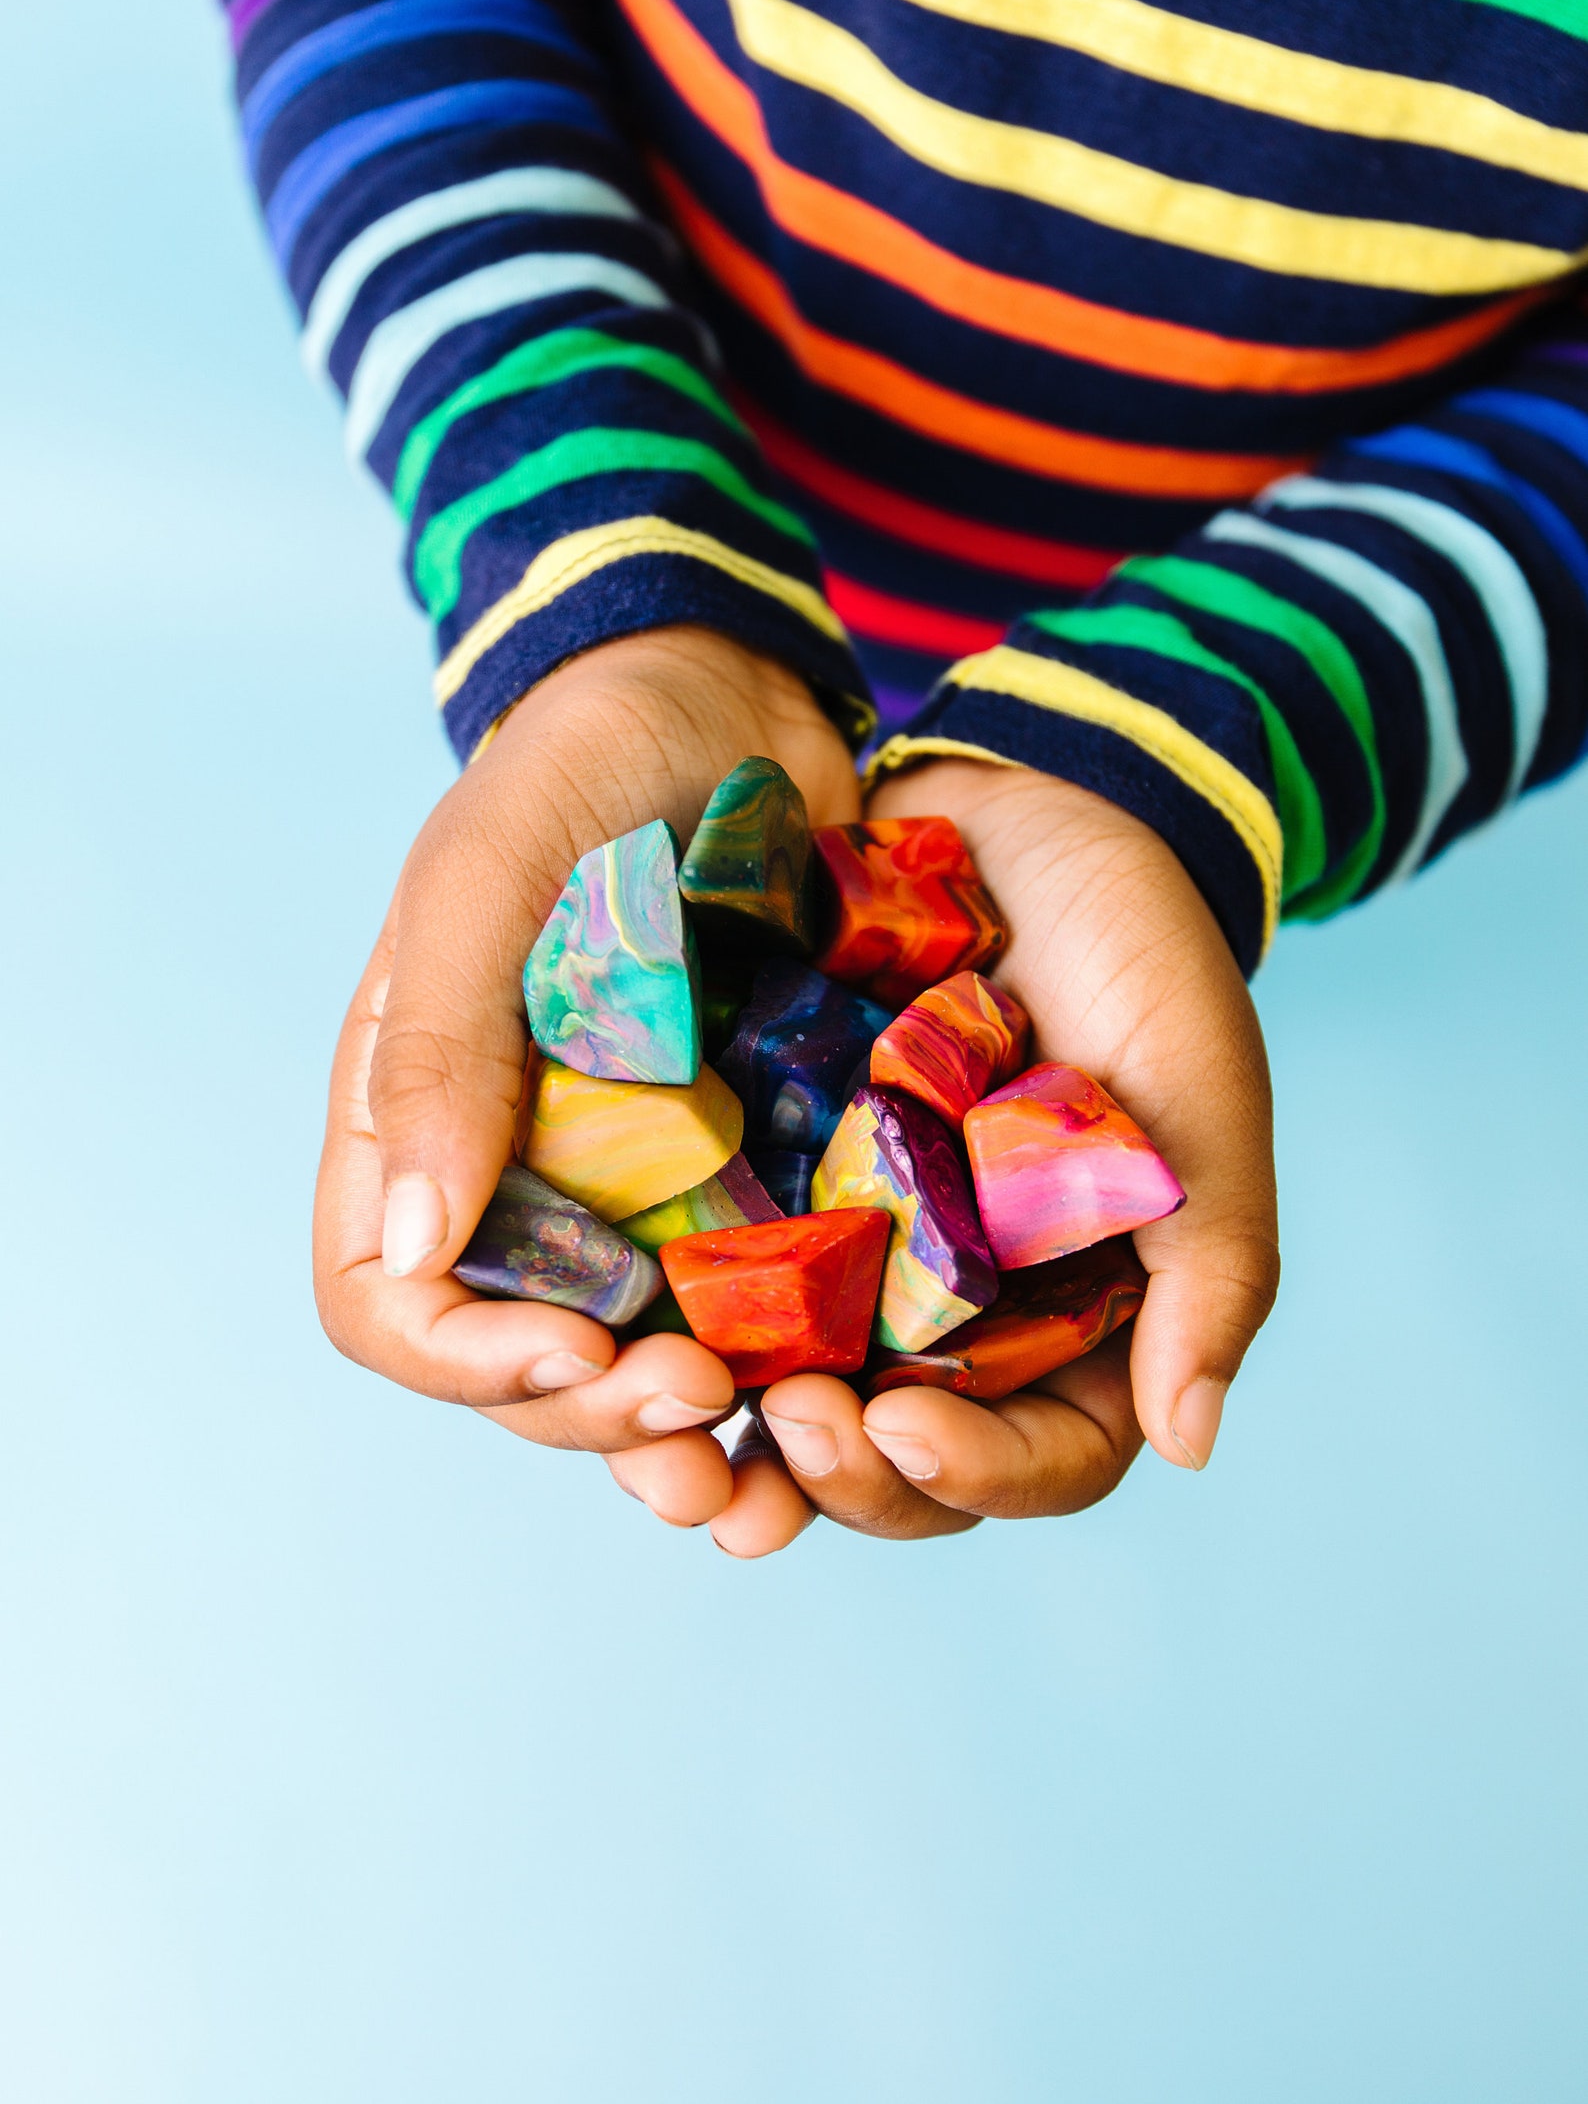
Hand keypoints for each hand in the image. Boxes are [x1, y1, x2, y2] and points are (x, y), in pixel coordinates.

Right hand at [312, 626, 859, 1531]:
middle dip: (598, 1417)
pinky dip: (784, 1364)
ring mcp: (635, 1184)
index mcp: (420, 1118)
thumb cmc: (587, 757)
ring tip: (770, 1471)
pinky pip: (752, 1299)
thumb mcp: (494, 867)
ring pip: (636, 1361)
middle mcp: (519, 1175)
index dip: (470, 1361)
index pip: (391, 1302)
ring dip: (691, 1438)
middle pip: (519, 1361)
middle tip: (703, 1414)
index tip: (581, 1354)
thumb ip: (442, 1037)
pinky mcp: (746, 1170)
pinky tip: (850, 1391)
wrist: (734, 695)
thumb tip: (422, 1245)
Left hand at [706, 758, 1278, 1556]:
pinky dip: (683, 1333)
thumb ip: (1210, 1264)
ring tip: (682, 1427)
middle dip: (846, 1473)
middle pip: (909, 1461)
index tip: (904, 1424)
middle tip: (790, 1420)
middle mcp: (971, 1319)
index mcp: (1088, 1322)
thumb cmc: (1140, 951)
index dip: (977, 1471)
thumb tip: (1189, 1442)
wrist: (1027, 813)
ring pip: (806, 1409)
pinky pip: (728, 1294)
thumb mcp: (1199, 1094)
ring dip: (746, 1445)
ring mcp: (869, 1265)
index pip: (1046, 1457)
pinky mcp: (781, 1193)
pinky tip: (625, 1342)